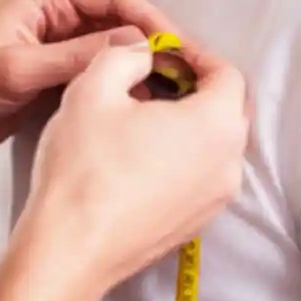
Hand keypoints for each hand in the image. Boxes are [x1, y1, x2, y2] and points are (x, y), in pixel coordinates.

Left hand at [0, 0, 174, 155]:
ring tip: (172, 93)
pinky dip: (122, 84)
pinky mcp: (58, 70)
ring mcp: (59, 41)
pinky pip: (101, 70)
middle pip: (122, 19)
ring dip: (140, 66)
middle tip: (186, 73)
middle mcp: (56, 10)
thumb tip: (134, 44)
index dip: (152, 20)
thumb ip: (75, 56)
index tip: (179, 48)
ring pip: (115, 47)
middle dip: (153, 43)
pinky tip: (143, 106)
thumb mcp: (18, 70)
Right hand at [16, 40, 249, 297]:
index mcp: (217, 125)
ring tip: (140, 118)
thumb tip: (141, 53)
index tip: (162, 51)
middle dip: (195, 88)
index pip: (226, 73)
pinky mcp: (194, 225)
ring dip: (186, 125)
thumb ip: (125, 54)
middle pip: (226, 110)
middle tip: (152, 78)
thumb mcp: (93, 88)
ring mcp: (215, 201)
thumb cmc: (84, 167)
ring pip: (213, 146)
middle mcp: (230, 165)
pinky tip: (137, 158)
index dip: (195, 54)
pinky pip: (197, 177)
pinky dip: (179, 158)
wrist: (70, 249)